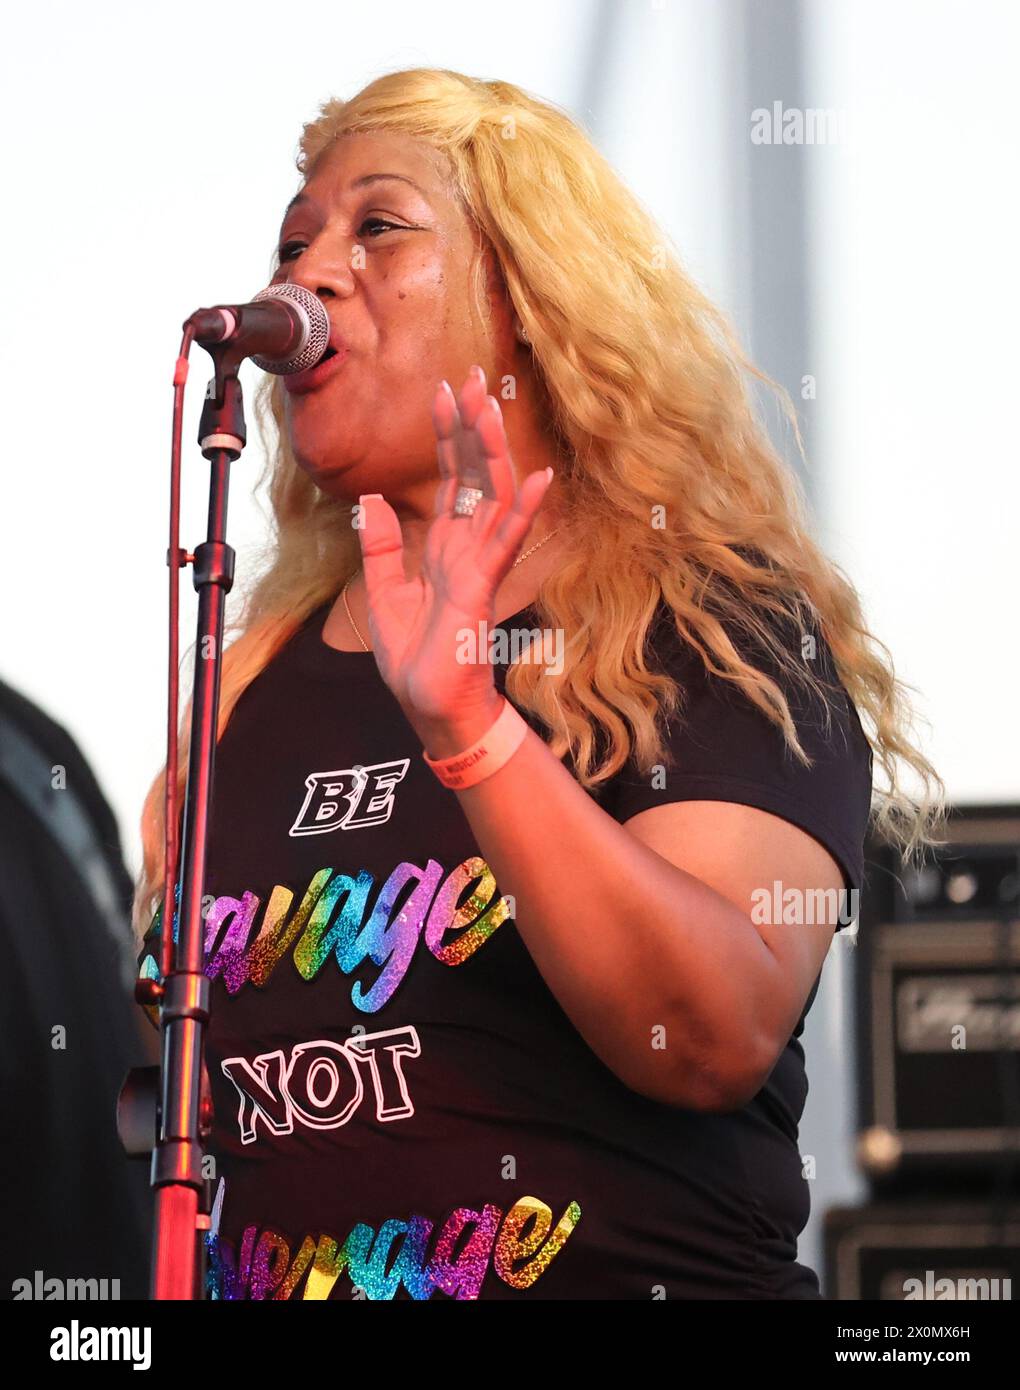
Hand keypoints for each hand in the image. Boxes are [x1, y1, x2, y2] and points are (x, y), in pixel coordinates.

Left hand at [355, 364, 553, 745]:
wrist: (433, 710)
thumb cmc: (417, 662)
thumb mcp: (382, 597)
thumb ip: (380, 549)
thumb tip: (372, 501)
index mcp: (444, 549)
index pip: (448, 481)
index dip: (446, 437)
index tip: (442, 392)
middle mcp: (466, 551)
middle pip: (473, 476)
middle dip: (472, 427)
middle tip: (472, 377)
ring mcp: (478, 568)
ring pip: (491, 498)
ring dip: (492, 453)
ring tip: (490, 407)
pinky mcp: (481, 590)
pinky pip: (505, 544)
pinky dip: (522, 512)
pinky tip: (536, 479)